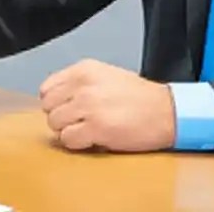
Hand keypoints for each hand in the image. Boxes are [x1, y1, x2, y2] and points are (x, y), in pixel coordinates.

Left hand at [38, 59, 176, 152]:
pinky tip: (94, 139)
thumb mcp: (105, 76)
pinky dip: (78, 143)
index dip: (56, 103)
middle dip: (61, 118)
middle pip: (48, 107)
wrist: (167, 111)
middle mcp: (83, 84)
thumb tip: (55, 100)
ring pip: (55, 124)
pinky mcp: (96, 127)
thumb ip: (79, 83)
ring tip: (88, 130)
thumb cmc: (140, 97)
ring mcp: (88, 106)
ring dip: (69, 131)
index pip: (47, 89)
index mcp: (84, 69)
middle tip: (80, 122)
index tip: (68, 109)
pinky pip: (68, 139)